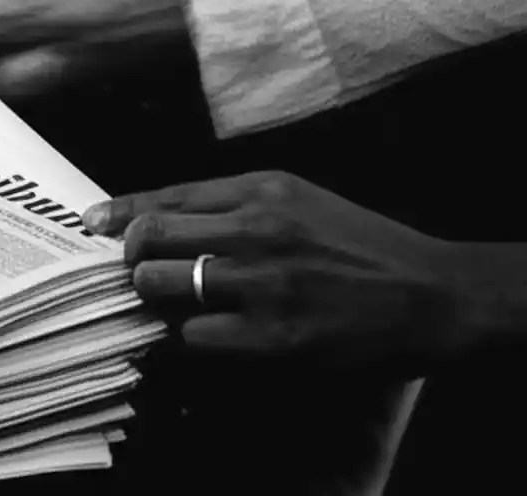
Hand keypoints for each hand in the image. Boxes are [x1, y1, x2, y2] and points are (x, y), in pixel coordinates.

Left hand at [82, 171, 486, 372]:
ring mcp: (263, 284)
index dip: (120, 213)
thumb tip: (157, 218)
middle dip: (132, 259)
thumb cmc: (361, 245)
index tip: (92, 224)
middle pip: (149, 240)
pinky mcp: (273, 337)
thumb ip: (231, 205)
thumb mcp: (299, 200)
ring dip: (157, 299)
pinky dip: (193, 337)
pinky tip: (214, 334)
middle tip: (139, 274)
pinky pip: (194, 337)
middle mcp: (256, 229)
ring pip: (161, 287)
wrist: (433, 294)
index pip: (165, 196)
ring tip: (175, 305)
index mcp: (261, 188)